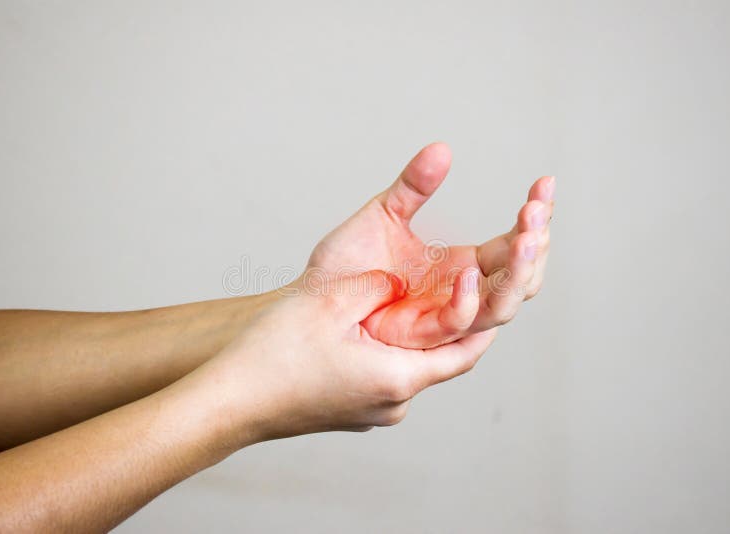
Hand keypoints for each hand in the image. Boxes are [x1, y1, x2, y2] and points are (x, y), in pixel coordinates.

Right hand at [198, 270, 495, 441]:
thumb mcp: (328, 303)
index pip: (464, 351)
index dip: (486, 319)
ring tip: (426, 302)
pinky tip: (382, 326)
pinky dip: (397, 349)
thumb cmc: (271, 357)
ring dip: (425, 337)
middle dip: (460, 325)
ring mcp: (371, 411)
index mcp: (395, 378)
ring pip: (414, 368)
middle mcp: (391, 403)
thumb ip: (374, 285)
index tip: (500, 291)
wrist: (229, 403)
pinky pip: (390, 375)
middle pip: (443, 361)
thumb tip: (396, 280)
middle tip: (471, 289)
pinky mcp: (352, 410)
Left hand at [307, 143, 554, 348]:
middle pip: (521, 279)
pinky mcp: (422, 337)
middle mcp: (461, 293)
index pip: (514, 245)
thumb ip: (413, 187)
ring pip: (502, 306)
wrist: (308, 298)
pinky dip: (469, 301)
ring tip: (526, 235)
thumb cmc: (343, 264)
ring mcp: (445, 316)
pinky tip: (469, 271)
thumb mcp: (383, 215)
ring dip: (520, 274)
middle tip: (537, 210)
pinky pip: (458, 325)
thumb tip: (441, 149)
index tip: (544, 184)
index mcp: (462, 266)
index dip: (534, 219)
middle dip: (536, 245)